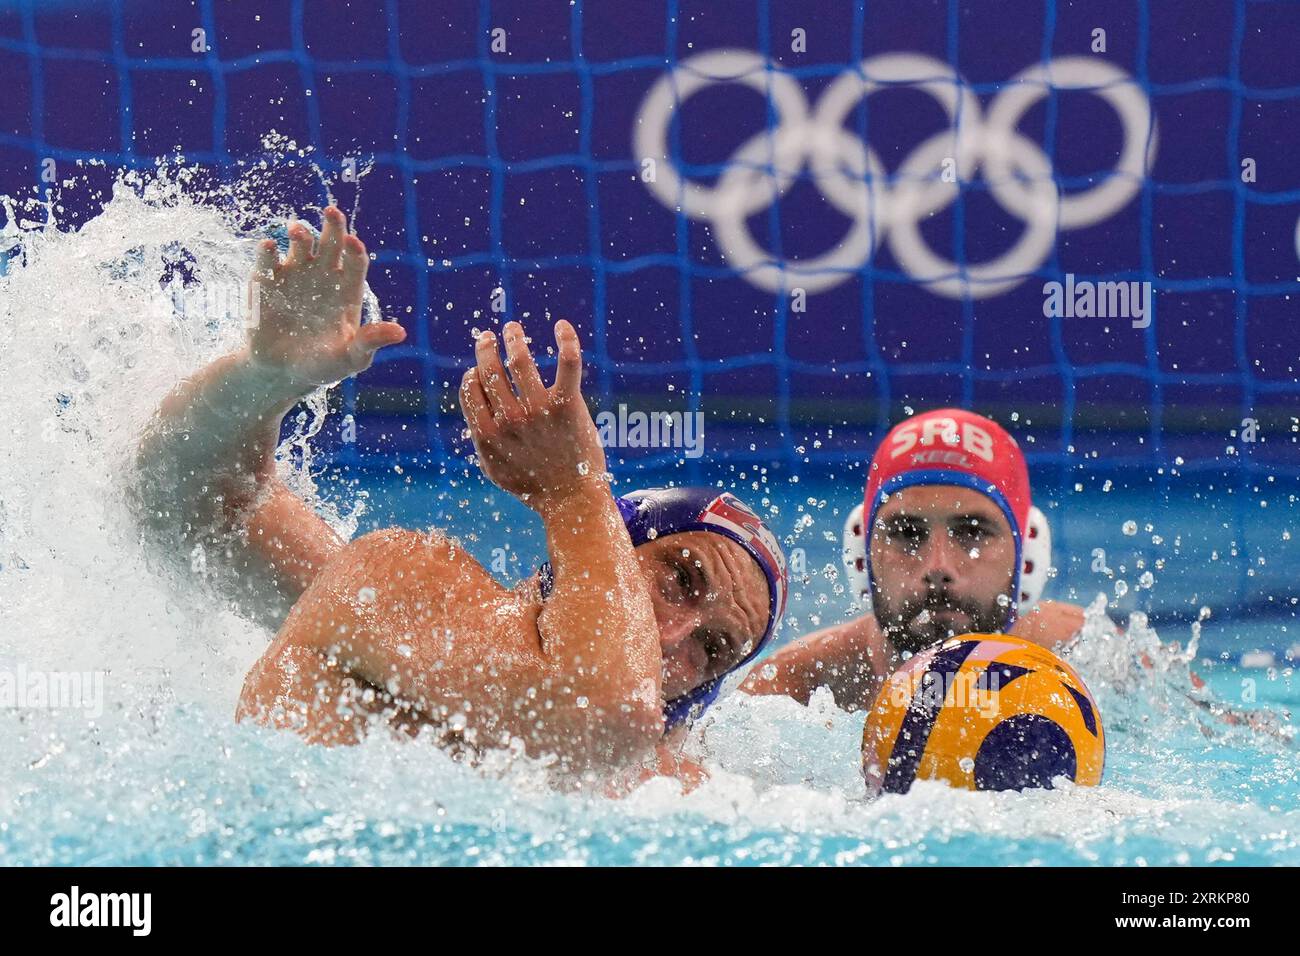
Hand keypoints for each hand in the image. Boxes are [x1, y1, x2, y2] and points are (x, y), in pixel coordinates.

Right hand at [247, 206, 405, 388]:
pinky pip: (268, 260)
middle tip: (332, 212)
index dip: (355, 251)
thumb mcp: (350, 358)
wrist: (281, 373)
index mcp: (346, 290)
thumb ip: (370, 342)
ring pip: (300, 244)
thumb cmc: (322, 366)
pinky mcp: (266, 281)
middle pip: (331, 242)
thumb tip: (400, 332)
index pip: (356, 261)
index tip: (353, 244)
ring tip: (298, 231)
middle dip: (333, 226)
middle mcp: (322, 276)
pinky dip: (268, 251)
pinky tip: (271, 247)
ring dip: (300, 233)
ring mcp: (294, 275)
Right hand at [459, 320, 606, 507]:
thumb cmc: (533, 485)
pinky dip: (566, 340)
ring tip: (512, 329)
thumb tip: (473, 411)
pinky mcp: (568, 406)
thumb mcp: (493, 467)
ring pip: (520, 359)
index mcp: (487, 432)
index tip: (479, 367)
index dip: (473, 372)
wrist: (571, 500)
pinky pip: (567, 363)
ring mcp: (538, 411)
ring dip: (513, 337)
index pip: (470, 387)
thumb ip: (480, 438)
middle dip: (486, 347)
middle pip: (491, 369)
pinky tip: (562, 325)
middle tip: (489, 336)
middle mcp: (509, 419)